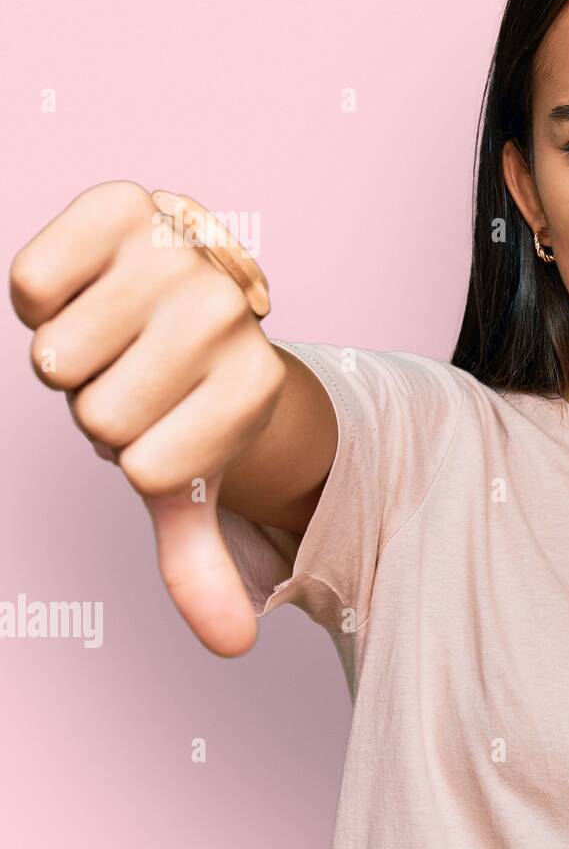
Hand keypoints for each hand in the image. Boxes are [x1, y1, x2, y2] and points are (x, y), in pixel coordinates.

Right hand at [9, 180, 286, 656]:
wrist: (188, 297)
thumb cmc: (183, 399)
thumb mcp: (193, 480)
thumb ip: (203, 562)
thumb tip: (236, 644)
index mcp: (256, 383)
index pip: (146, 469)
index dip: (136, 458)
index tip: (170, 427)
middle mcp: (229, 314)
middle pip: (95, 415)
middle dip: (99, 409)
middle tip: (136, 379)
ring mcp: (182, 253)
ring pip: (58, 356)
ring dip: (70, 357)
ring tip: (115, 337)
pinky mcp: (125, 203)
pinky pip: (31, 281)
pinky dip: (40, 297)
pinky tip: (88, 289)